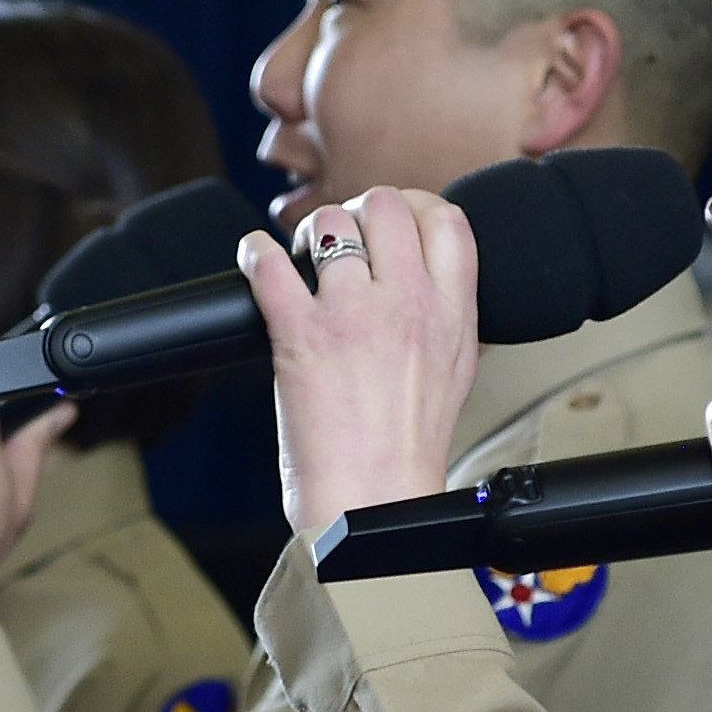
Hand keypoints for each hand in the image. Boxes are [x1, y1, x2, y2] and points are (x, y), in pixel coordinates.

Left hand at [249, 186, 476, 538]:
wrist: (373, 506)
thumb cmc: (406, 452)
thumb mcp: (456, 373)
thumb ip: (446, 317)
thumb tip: (428, 280)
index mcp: (453, 315)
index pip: (448, 220)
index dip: (418, 206)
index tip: (394, 223)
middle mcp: (408, 306)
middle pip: (389, 205)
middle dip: (360, 211)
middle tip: (344, 240)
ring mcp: (353, 317)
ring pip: (332, 224)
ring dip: (312, 233)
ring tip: (305, 259)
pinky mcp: (300, 335)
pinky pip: (270, 263)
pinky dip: (255, 253)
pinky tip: (257, 261)